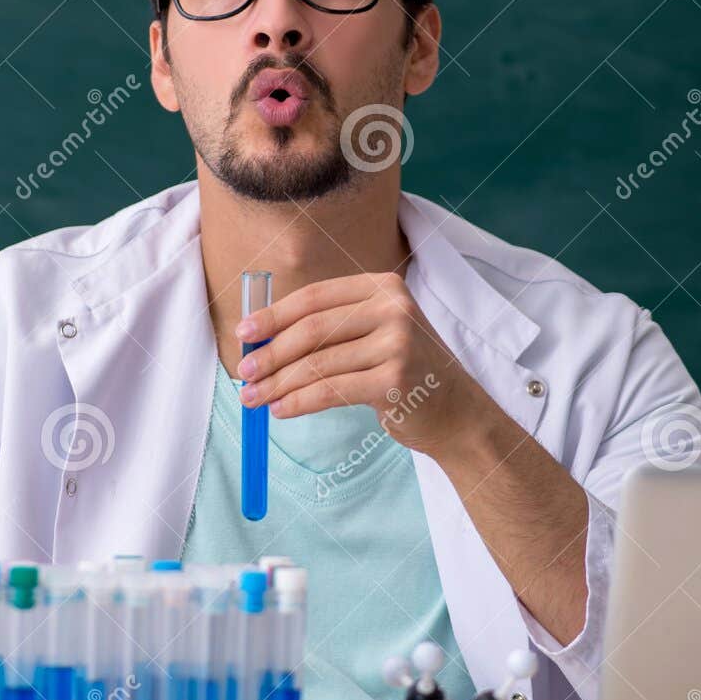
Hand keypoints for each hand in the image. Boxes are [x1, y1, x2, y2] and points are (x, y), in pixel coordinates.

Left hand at [234, 271, 489, 458]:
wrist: (457, 412)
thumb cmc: (405, 373)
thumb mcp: (375, 335)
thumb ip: (330, 328)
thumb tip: (261, 338)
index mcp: (382, 287)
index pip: (315, 297)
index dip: (274, 315)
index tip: (243, 333)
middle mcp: (393, 308)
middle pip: (312, 329)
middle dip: (270, 353)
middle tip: (243, 373)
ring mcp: (397, 343)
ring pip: (317, 363)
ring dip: (277, 383)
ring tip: (253, 398)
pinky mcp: (394, 380)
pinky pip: (330, 390)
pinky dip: (298, 402)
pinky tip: (281, 411)